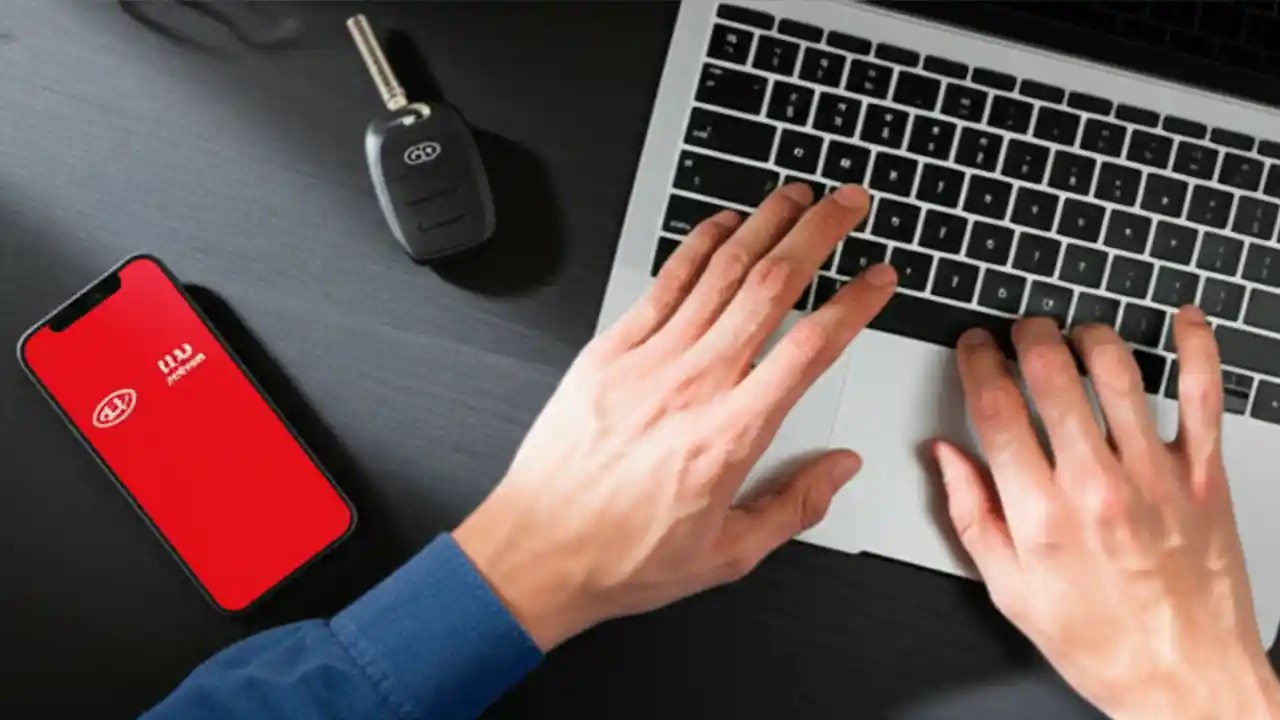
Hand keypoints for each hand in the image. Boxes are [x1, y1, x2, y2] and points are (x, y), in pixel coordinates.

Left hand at [454, 183, 895, 649]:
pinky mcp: (609, 352)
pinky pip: (663, 284)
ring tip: (794, 197)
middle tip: (847, 203)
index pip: (812, 347)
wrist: (537, 552)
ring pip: (719, 272)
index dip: (856, 303)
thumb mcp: (727, 554)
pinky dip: (696, 246)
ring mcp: (649, 360)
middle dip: (818, 234)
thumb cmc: (622, 556)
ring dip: (763, 225)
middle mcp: (694, 384)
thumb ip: (794, 507)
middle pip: (771, 287)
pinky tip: (720, 224)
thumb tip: (839, 468)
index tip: (879, 278)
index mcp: (732, 433)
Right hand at [935, 311, 1279, 719]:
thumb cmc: (1102, 642)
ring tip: (1075, 335)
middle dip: (1028, 336)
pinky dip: (1197, 349)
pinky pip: (1204, 396)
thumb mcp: (1010, 590)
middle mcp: (1097, 486)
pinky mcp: (1205, 477)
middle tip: (1020, 332)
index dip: (978, 362)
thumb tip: (945, 457)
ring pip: (1118, 372)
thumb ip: (970, 515)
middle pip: (1052, 375)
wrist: (1186, 679)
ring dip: (1089, 336)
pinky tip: (1185, 322)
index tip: (974, 348)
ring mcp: (1156, 476)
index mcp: (1041, 513)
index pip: (997, 407)